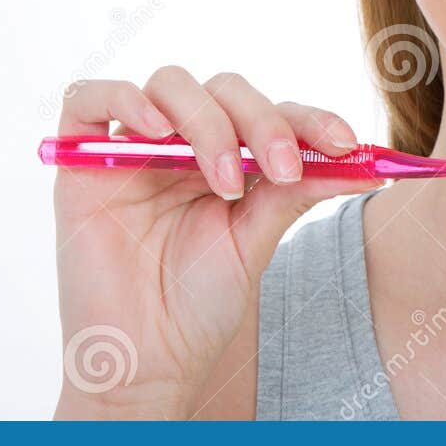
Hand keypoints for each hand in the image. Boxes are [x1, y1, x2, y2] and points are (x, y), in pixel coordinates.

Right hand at [49, 68, 381, 417]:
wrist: (146, 361)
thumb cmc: (199, 303)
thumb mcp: (257, 239)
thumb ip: (297, 190)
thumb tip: (365, 160)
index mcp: (228, 155)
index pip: (271, 111)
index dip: (309, 117)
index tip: (348, 143)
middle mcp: (181, 142)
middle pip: (225, 88)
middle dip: (263, 121)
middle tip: (284, 168)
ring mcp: (132, 146)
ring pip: (171, 84)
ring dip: (209, 122)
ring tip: (226, 182)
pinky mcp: (80, 159)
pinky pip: (88, 98)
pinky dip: (125, 100)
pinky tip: (158, 133)